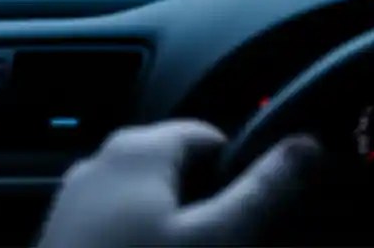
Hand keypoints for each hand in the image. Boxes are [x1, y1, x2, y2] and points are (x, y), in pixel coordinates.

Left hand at [37, 119, 320, 246]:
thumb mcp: (218, 240)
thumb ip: (266, 190)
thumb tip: (307, 145)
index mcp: (138, 147)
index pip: (215, 136)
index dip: (245, 175)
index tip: (259, 219)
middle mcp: (101, 163)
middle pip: (183, 173)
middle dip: (210, 210)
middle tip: (226, 247)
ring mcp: (77, 203)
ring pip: (152, 207)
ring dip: (177, 235)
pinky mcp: (65, 240)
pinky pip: (124, 232)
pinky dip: (144, 246)